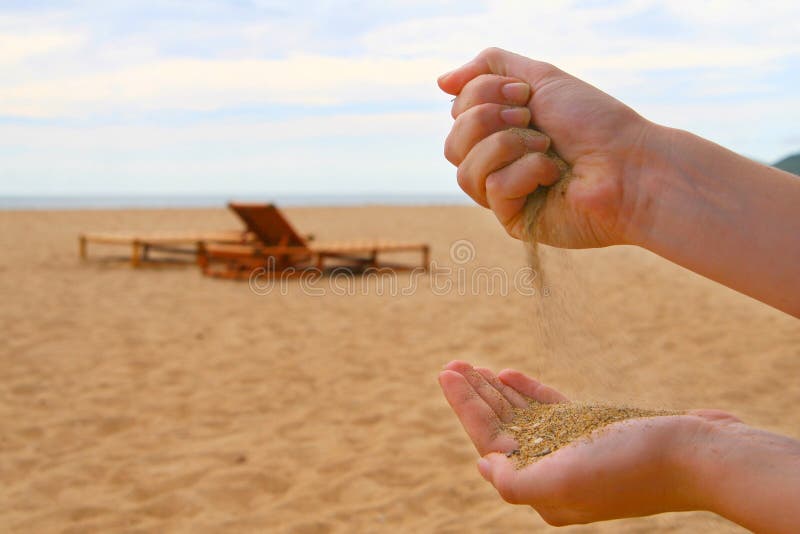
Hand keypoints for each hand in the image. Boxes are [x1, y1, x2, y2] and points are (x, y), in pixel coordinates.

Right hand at [438, 47, 659, 246]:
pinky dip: (525, 172)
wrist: (630, 164)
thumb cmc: (594, 122)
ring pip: (463, 169)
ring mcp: (504, 194)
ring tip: (545, 147)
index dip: (482, 95)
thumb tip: (440, 82)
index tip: (524, 95)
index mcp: (501, 128)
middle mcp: (498, 161)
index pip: (458, 112)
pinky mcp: (513, 220)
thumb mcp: (541, 77)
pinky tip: (552, 174)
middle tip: (530, 118)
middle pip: (452, 142)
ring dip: (506, 146)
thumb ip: (490, 68)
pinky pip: (492, 189)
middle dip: (488, 120)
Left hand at [438, 360, 740, 525]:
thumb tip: (484, 465)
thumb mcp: (561, 482)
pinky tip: (511, 374)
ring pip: (524, 418)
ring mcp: (576, 450)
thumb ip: (515, 480)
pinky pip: (552, 410)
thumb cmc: (630, 467)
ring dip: (498, 392)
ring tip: (474, 366)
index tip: (447, 373)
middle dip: (476, 396)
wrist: (699, 456)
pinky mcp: (596, 431)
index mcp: (542, 490)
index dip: (465, 407)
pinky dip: (530, 392)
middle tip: (453, 364)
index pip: (490, 443)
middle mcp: (555, 472)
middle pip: (503, 429)